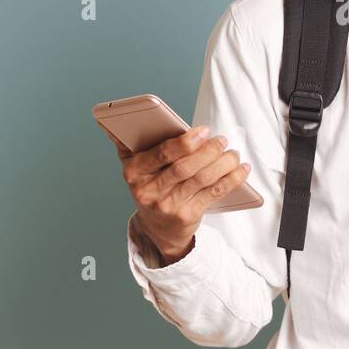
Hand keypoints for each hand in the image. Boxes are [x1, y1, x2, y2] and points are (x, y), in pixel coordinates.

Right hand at [106, 126, 250, 263]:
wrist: (157, 227)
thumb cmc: (150, 185)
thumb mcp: (134, 166)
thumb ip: (125, 142)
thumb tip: (107, 120)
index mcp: (134, 173)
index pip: (161, 154)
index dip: (184, 142)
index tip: (203, 130)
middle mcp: (149, 191)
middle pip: (184, 168)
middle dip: (207, 151)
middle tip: (222, 140)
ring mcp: (168, 206)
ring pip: (201, 180)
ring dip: (222, 164)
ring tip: (233, 153)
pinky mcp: (187, 216)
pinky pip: (213, 194)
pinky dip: (230, 180)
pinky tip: (240, 169)